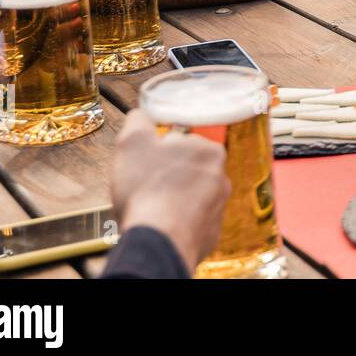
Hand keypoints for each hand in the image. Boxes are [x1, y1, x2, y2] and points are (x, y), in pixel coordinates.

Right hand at [111, 108, 229, 272]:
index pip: (182, 143)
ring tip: (150, 208)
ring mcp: (218, 209)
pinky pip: (190, 224)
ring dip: (171, 201)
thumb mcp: (132, 143)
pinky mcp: (210, 235)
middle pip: (187, 171)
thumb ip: (138, 123)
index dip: (158, 153)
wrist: (159, 240)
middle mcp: (222, 179)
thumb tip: (140, 115)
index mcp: (210, 152)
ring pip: (189, 198)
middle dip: (167, 177)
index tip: (145, 164)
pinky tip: (159, 226)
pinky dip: (175, 224)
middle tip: (145, 187)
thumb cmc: (147, 189)